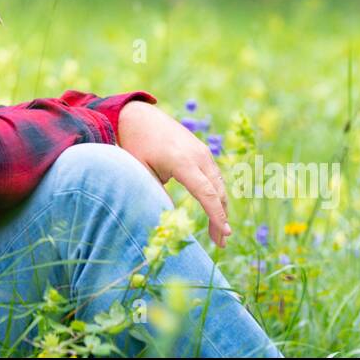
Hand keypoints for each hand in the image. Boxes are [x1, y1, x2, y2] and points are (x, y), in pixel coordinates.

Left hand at [116, 101, 231, 247]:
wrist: (138, 116)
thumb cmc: (135, 145)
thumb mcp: (140, 171)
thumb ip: (156, 194)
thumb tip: (170, 219)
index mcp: (181, 161)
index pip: (206, 193)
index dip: (216, 215)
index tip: (224, 234)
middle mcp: (197, 155)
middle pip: (217, 191)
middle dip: (221, 218)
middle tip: (220, 243)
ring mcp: (202, 151)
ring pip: (219, 184)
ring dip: (221, 207)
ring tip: (219, 232)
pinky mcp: (202, 151)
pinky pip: (214, 175)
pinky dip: (216, 194)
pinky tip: (214, 210)